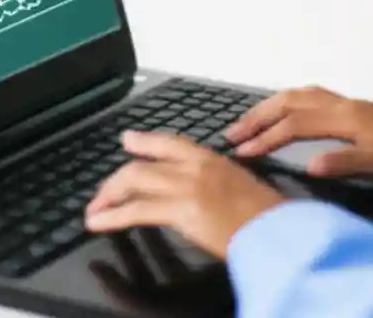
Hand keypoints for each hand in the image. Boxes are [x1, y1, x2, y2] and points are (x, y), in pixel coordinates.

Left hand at [85, 131, 286, 258]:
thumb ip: (217, 183)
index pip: (170, 142)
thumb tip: (202, 194)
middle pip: (143, 164)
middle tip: (103, 193)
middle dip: (117, 179)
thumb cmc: (268, 216)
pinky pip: (136, 210)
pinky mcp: (179, 209)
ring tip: (94, 211)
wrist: (278, 231)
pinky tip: (99, 223)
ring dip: (109, 196)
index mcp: (212, 159)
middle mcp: (195, 166)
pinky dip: (113, 217)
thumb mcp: (242, 187)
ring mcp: (185, 186)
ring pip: (134, 181)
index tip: (128, 141)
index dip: (145, 141)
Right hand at [225, 86, 372, 177]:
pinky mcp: (353, 107)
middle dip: (257, 116)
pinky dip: (290, 100)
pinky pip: (311, 95)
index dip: (265, 138)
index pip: (294, 126)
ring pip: (299, 95)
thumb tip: (309, 165)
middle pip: (289, 102)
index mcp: (345, 118)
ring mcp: (347, 103)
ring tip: (250, 121)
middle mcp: (342, 105)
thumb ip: (344, 162)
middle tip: (232, 133)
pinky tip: (288, 110)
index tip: (242, 153)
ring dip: (270, 106)